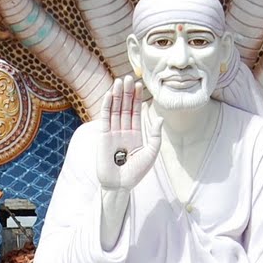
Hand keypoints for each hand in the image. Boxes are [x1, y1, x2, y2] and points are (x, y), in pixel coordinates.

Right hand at [96, 76, 160, 191]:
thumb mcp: (150, 154)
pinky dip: (107, 106)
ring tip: (120, 81)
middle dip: (127, 93)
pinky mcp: (103, 136)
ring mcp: (112, 133)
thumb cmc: (136, 173)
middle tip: (130, 77)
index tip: (140, 85)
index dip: (137, 99)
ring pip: (115, 110)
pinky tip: (109, 95)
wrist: (120, 185)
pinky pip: (105, 118)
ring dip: (117, 95)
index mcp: (135, 134)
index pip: (136, 112)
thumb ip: (155, 136)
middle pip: (125, 107)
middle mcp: (123, 131)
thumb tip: (159, 118)